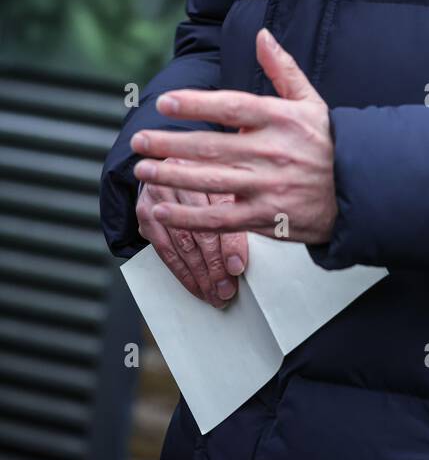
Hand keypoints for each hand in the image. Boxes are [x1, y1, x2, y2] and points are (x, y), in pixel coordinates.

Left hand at [131, 29, 337, 243]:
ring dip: (171, 176)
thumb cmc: (328, 144)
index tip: (165, 102)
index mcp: (281, 120)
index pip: (232, 108)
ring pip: (210, 182)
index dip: (196, 104)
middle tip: (140, 139)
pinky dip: (188, 217)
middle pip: (211, 146)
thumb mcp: (310, 101)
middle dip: (170, 143)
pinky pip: (219, 219)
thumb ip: (282, 69)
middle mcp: (271, 153)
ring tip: (142, 170)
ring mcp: (267, 187)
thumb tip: (261, 36)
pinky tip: (162, 210)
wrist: (356, 191)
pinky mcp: (264, 217)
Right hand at [136, 159, 247, 308]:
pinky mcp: (146, 211)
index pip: (223, 208)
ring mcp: (161, 194)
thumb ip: (241, 204)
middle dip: (215, 266)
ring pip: (184, 243)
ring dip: (201, 275)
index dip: (231, 242)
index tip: (238, 267)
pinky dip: (182, 272)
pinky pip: (165, 249)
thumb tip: (250, 248)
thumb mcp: (229, 180)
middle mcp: (182, 176)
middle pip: (201, 228)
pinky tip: (195, 286)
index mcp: (210, 165)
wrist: (167, 166)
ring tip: (215, 294)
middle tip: (227, 289)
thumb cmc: (208, 177)